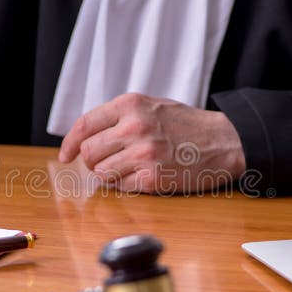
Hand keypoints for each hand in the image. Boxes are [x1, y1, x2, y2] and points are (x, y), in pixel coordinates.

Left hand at [58, 93, 245, 194]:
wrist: (225, 141)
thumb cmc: (187, 124)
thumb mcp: (152, 105)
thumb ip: (120, 116)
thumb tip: (85, 136)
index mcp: (131, 104)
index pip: (85, 125)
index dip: (70, 143)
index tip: (66, 155)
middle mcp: (135, 127)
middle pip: (90, 153)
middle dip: (94, 161)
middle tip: (109, 161)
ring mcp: (144, 154)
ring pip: (102, 173)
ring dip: (111, 174)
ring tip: (131, 167)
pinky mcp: (153, 178)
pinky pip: (121, 187)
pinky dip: (127, 185)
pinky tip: (144, 176)